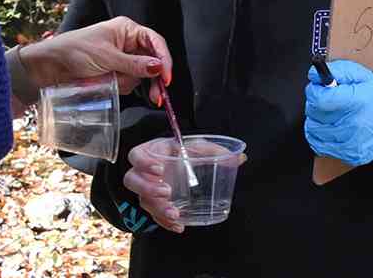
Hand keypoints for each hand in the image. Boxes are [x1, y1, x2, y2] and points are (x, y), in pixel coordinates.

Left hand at [23, 16, 172, 96]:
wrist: (48, 66)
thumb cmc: (75, 51)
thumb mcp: (106, 57)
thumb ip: (133, 64)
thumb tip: (158, 67)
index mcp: (127, 30)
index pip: (154, 42)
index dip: (164, 59)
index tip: (166, 78)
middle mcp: (127, 42)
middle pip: (151, 60)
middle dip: (152, 77)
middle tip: (157, 97)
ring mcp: (121, 59)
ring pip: (139, 74)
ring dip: (129, 81)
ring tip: (112, 82)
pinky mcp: (114, 73)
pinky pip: (128, 82)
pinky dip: (121, 86)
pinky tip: (108, 84)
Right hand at [121, 137, 246, 233]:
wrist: (180, 162)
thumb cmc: (185, 152)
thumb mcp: (199, 147)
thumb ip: (216, 151)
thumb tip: (241, 157)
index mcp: (152, 152)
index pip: (136, 155)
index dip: (143, 163)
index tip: (160, 170)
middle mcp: (144, 172)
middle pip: (132, 181)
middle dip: (147, 189)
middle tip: (167, 192)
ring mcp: (147, 189)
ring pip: (142, 201)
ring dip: (157, 209)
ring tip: (175, 214)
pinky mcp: (154, 203)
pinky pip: (153, 215)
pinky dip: (165, 222)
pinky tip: (178, 225)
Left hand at [303, 60, 372, 165]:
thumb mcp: (360, 75)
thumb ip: (336, 71)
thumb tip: (314, 74)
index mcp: (358, 102)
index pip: (320, 99)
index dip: (314, 91)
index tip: (318, 88)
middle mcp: (354, 125)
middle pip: (314, 114)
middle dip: (316, 105)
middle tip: (329, 101)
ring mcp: (352, 144)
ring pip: (313, 131)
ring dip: (317, 121)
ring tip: (332, 115)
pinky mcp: (349, 156)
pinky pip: (319, 146)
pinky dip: (321, 136)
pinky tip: (332, 128)